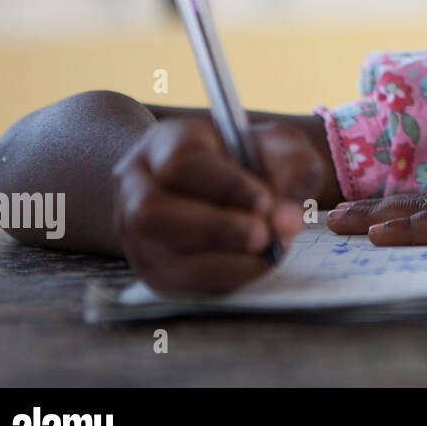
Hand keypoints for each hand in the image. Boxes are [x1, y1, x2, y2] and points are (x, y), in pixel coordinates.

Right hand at [112, 118, 322, 294]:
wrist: (233, 183)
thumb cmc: (256, 159)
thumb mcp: (282, 148)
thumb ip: (293, 171)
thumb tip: (285, 220)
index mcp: (165, 142)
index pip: (181, 162)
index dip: (225, 186)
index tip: (266, 202)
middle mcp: (137, 185)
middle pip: (152, 211)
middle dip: (215, 229)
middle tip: (265, 237)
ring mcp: (133, 230)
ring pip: (159, 252)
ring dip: (221, 260)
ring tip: (267, 253)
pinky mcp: (149, 267)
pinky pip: (175, 283)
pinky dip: (221, 280)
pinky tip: (254, 266)